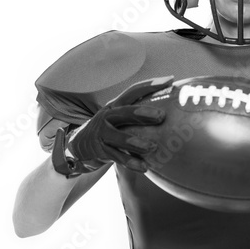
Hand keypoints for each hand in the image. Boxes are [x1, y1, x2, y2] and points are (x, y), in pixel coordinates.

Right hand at [52, 76, 171, 175]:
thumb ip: (137, 114)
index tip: (169, 81)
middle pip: (123, 112)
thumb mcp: (118, 117)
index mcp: (115, 105)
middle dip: (141, 113)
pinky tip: (144, 167)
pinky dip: (130, 162)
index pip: (132, 92)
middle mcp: (107, 116)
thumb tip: (171, 111)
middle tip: (161, 116)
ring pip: (117, 137)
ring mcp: (102, 133)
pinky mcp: (100, 150)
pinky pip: (116, 157)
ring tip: (152, 147)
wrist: (78, 145)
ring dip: (134, 142)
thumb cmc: (109, 129)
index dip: (150, 85)